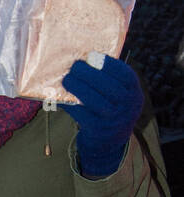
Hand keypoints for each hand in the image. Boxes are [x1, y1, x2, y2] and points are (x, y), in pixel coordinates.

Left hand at [58, 54, 143, 177]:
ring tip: (66, 79)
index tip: (92, 55)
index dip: (108, 64)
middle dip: (89, 74)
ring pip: (94, 100)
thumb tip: (85, 59)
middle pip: (109, 87)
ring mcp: (113, 120)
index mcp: (134, 93)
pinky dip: (69, 104)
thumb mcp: (119, 94)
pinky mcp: (97, 130)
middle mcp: (127, 107)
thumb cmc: (111, 107)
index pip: (126, 76)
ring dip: (77, 87)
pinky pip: (81, 114)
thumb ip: (109, 78)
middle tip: (74, 66)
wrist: (110, 141)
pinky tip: (61, 97)